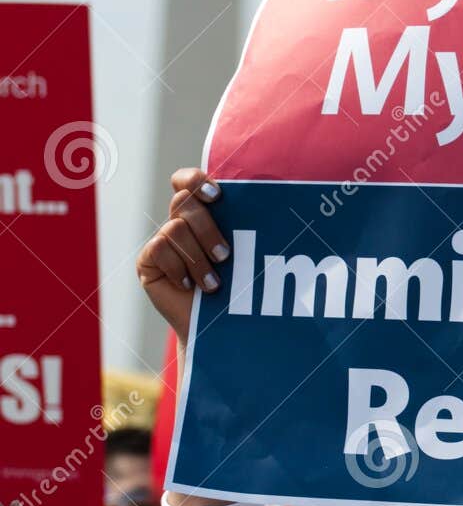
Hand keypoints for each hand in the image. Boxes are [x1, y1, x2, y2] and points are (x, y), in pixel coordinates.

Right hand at [135, 169, 229, 347]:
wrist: (215, 326)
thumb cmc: (235, 287)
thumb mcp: (243, 254)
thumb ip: (244, 229)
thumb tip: (272, 204)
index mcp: (202, 213)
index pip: (186, 181)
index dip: (195, 180)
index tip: (217, 196)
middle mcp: (178, 222)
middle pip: (184, 201)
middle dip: (208, 230)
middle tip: (225, 257)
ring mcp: (161, 240)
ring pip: (175, 228)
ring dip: (197, 258)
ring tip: (213, 284)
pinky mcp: (147, 261)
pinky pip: (158, 249)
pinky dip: (178, 268)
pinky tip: (188, 285)